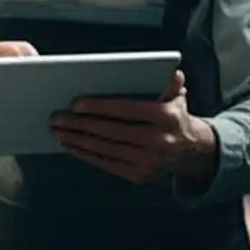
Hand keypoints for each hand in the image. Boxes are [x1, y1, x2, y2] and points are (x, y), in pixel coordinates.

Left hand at [49, 70, 217, 184]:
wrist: (192, 152)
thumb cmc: (175, 118)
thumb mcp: (178, 99)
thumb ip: (171, 86)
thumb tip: (173, 73)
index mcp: (166, 117)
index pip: (126, 109)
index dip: (99, 106)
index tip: (75, 104)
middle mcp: (159, 141)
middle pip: (111, 131)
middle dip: (80, 124)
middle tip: (57, 118)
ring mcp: (149, 162)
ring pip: (106, 149)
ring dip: (78, 140)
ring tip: (59, 131)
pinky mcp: (139, 176)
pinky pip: (107, 164)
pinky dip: (87, 155)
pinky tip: (72, 146)